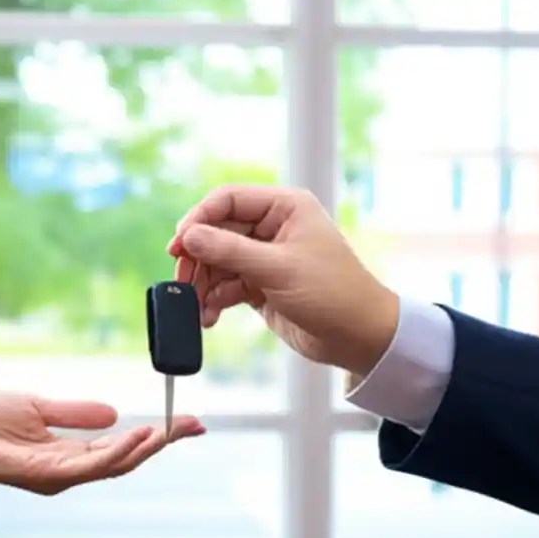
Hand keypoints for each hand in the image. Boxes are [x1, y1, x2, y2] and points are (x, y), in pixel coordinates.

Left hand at [0, 389, 204, 495]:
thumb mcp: (35, 408)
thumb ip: (73, 413)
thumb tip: (113, 412)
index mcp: (63, 456)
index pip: (118, 447)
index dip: (153, 435)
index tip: (185, 421)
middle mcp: (64, 472)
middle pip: (124, 460)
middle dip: (162, 442)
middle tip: (197, 425)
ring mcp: (54, 476)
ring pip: (112, 466)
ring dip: (146, 447)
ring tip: (174, 429)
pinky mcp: (41, 474)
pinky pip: (87, 466)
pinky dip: (116, 451)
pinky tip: (136, 434)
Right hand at [167, 184, 398, 374]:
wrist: (359, 337)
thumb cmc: (332, 294)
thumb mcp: (277, 269)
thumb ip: (229, 251)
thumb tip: (189, 236)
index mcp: (285, 207)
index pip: (227, 199)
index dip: (198, 219)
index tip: (179, 244)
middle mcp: (274, 227)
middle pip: (217, 232)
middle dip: (199, 258)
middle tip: (182, 280)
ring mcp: (266, 256)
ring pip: (218, 261)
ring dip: (204, 284)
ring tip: (196, 307)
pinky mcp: (261, 284)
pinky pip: (226, 285)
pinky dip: (214, 300)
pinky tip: (209, 317)